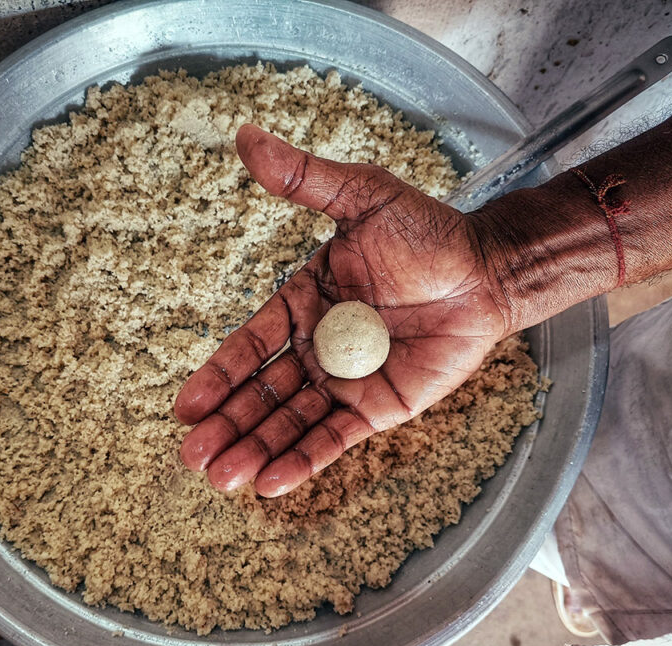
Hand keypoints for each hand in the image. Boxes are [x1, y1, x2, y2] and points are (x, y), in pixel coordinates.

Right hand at [174, 125, 512, 497]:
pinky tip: (272, 483)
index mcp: (302, 303)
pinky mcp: (380, 407)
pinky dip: (305, 460)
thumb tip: (246, 136)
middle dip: (228, 426)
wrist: (486, 271)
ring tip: (221, 477)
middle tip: (194, 458)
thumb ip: (305, 181)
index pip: (251, 345)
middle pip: (263, 393)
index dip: (219, 375)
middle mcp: (317, 347)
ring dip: (255, 450)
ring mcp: (346, 381)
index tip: (185, 406)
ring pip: (292, 422)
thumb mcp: (362, 198)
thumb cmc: (428, 232)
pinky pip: (336, 438)